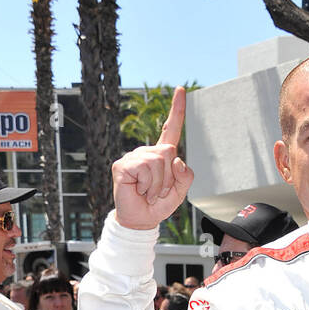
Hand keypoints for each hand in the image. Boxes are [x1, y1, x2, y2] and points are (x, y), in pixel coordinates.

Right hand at [112, 86, 193, 230]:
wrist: (140, 220)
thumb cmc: (157, 205)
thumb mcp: (179, 192)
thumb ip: (186, 177)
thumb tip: (178, 161)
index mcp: (161, 155)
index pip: (170, 128)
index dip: (177, 110)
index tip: (181, 89)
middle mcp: (147, 152)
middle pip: (169, 151)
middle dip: (170, 176)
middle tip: (158, 190)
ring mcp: (133, 157)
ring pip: (158, 161)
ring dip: (159, 184)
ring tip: (149, 192)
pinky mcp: (122, 165)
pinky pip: (145, 169)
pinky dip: (148, 186)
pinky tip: (140, 190)